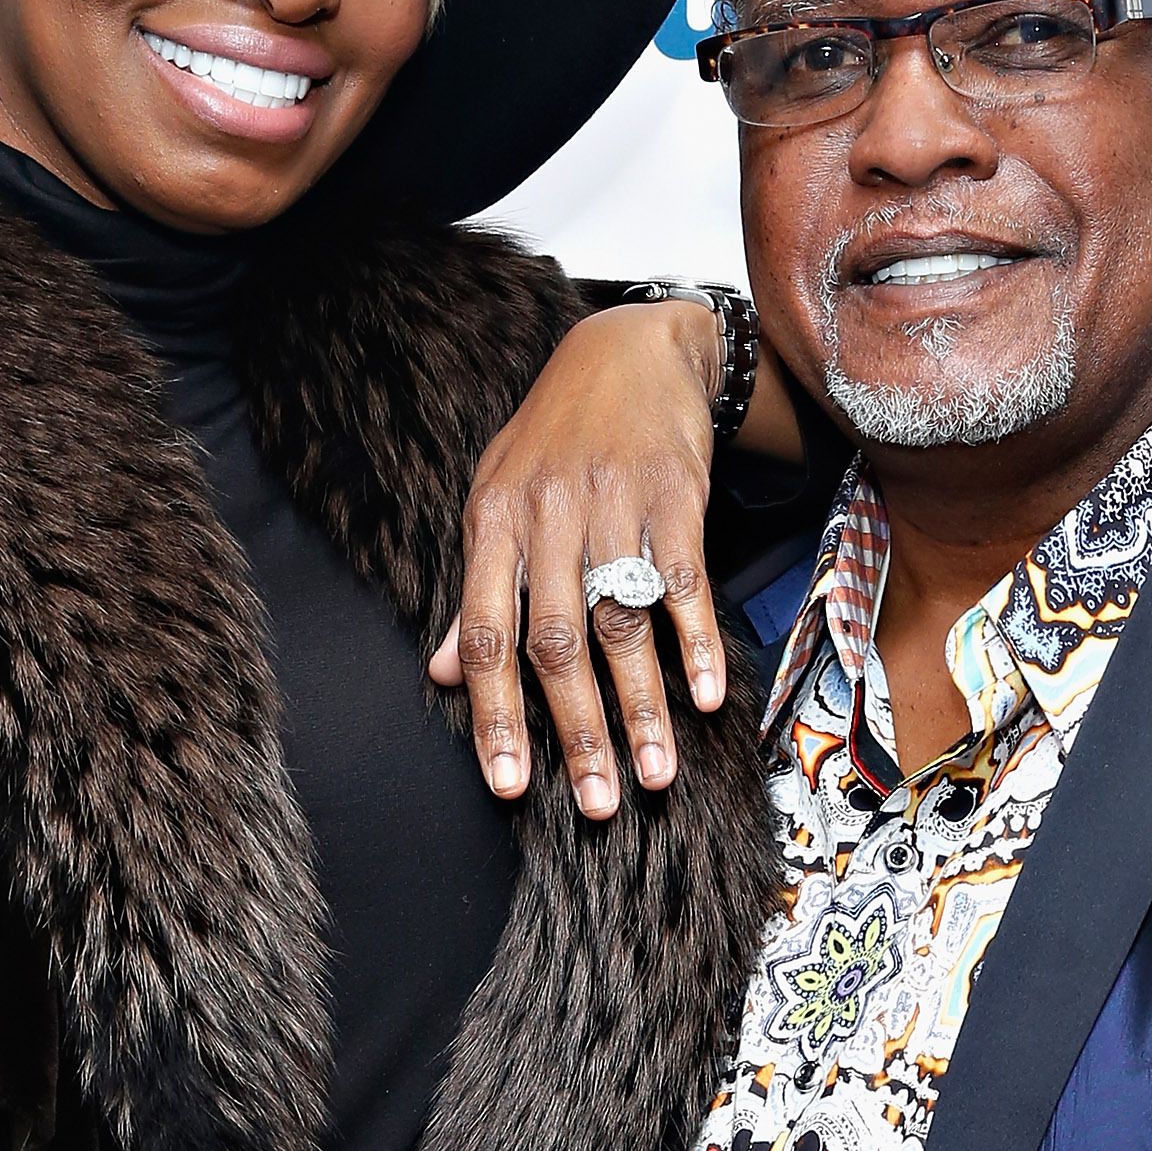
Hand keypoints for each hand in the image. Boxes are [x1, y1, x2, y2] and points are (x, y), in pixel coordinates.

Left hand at [432, 300, 727, 819]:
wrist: (629, 347)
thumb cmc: (555, 436)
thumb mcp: (497, 498)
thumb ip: (479, 587)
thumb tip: (447, 671)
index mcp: (492, 524)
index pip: (487, 633)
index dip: (495, 714)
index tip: (508, 785)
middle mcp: (546, 517)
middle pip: (556, 641)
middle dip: (576, 731)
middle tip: (595, 803)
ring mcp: (611, 503)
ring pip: (622, 622)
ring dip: (640, 706)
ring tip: (654, 773)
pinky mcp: (673, 492)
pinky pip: (682, 579)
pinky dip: (695, 641)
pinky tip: (705, 696)